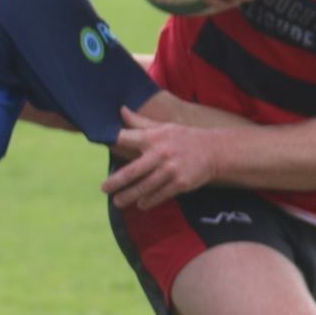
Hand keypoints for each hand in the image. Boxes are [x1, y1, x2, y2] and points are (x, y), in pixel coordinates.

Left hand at [103, 107, 220, 208]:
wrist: (214, 150)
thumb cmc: (184, 138)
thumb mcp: (164, 127)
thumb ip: (140, 123)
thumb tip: (120, 110)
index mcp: (154, 137)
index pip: (128, 137)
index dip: (113, 138)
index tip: (101, 141)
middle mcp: (161, 153)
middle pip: (133, 170)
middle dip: (116, 181)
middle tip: (103, 188)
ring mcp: (171, 169)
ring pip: (145, 186)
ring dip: (129, 195)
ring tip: (117, 201)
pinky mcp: (180, 183)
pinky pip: (161, 195)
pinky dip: (149, 201)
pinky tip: (140, 204)